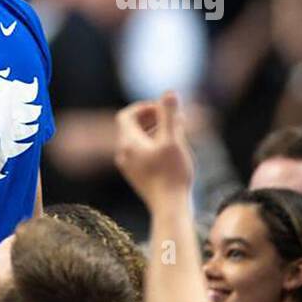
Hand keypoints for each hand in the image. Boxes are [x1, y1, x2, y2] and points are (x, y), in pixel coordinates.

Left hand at [114, 92, 193, 209]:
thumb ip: (169, 115)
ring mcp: (129, 168)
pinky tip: (173, 149)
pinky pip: (142, 154)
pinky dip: (154, 145)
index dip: (143, 108)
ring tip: (177, 130)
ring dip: (155, 131)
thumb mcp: (172, 139)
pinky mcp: (138, 177)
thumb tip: (169, 93)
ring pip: (138, 141)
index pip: (126, 116)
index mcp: (128, 143)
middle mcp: (124, 154)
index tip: (162, 108)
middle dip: (152, 118)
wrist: (169, 208)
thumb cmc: (172, 174)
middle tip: (173, 116)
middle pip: (132, 127)